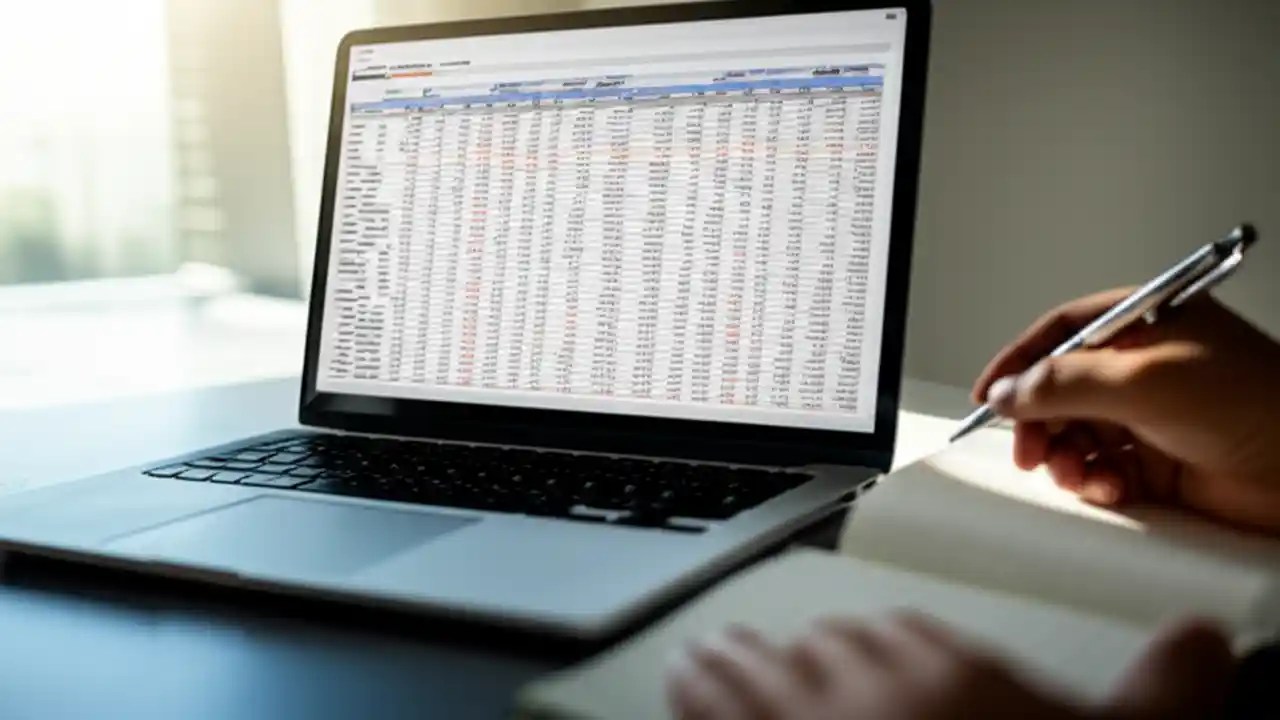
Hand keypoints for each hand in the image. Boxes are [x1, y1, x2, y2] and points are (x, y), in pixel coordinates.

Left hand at [666, 614, 1233, 719]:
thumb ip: (1151, 694)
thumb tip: (1200, 640)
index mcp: (953, 676)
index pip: (909, 633)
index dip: (890, 648)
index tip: (883, 657)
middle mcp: (870, 686)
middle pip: (831, 644)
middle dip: (813, 655)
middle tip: (796, 662)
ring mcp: (802, 719)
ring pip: (759, 665)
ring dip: (735, 660)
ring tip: (707, 654)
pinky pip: (708, 704)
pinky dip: (694, 688)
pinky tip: (681, 678)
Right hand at [973, 289, 1279, 533]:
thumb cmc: (1256, 405)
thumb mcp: (1147, 380)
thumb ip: (1066, 383)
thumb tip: (1008, 392)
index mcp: (1148, 324)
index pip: (1064, 331)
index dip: (1021, 360)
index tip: (990, 394)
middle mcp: (1147, 367)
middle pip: (1062, 388)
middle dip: (1039, 420)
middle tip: (1029, 449)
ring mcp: (1154, 417)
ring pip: (1077, 434)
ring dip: (1064, 457)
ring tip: (1074, 474)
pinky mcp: (1163, 464)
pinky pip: (1103, 471)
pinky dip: (1095, 483)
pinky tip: (1108, 489)